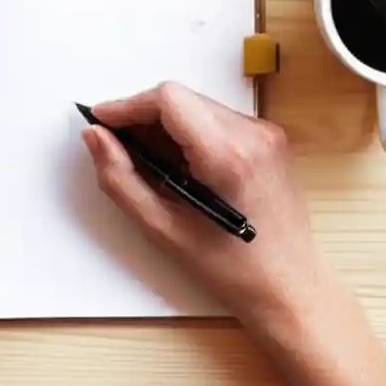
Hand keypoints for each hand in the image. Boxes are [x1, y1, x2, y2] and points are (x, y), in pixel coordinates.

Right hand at [83, 82, 385, 385]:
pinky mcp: (271, 140)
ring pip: (198, 106)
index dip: (127, 106)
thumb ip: (120, 178)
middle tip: (119, 146)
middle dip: (144, 116)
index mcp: (226, 154)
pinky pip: (219, 119)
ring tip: (151, 164)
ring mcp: (266, 134)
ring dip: (167, 125)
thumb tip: (96, 137)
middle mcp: (252, 134)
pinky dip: (192, 133)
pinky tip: (182, 167)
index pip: (168, 99)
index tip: (102, 121)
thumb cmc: (233, 269)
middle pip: (182, 98)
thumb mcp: (163, 228)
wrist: (289, 287)